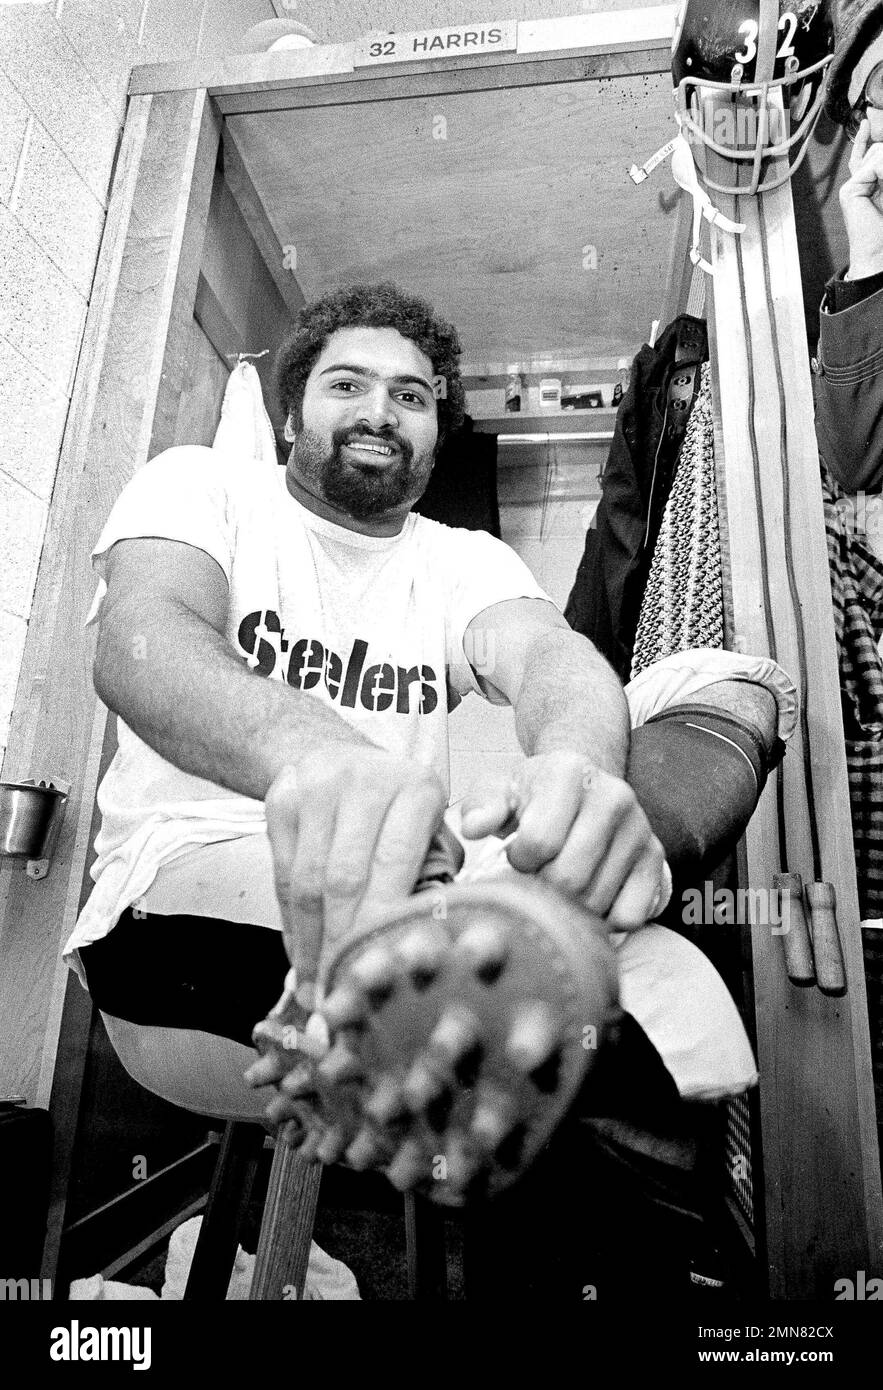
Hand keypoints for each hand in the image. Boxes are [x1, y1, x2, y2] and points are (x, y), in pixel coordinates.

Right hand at [264, 748, 445, 996]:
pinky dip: (289, 921)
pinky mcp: (280, 800)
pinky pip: (282, 873)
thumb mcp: (431, 827)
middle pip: (344, 878)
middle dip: (339, 944)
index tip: (373, 967)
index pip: (392, 865)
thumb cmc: (397, 806)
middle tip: (338, 994)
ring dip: (309, 943)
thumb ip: (435, 875)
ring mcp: (316, 787)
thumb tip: (423, 941)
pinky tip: (298, 953)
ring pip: (307, 882)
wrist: (338, 753)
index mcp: (416, 788)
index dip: (378, 922)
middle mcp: (365, 781)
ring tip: (314, 987)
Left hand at [459, 752, 666, 929]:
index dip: (519, 860)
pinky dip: (605, 919)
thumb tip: (473, 827)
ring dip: (570, 906)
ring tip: (560, 881)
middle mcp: (613, 795)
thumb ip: (482, 806)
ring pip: (596, 900)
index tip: (517, 854)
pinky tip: (589, 895)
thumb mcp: (499, 790)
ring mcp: (639, 827)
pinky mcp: (655, 858)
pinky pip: (630, 914)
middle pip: (569, 877)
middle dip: (543, 887)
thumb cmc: (533, 796)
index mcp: (569, 771)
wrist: (580, 787)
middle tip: (538, 874)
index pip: (539, 841)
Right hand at [841, 118, 882, 280]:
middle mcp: (858, 183)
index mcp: (869, 184)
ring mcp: (852, 186)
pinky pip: (871, 167)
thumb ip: (882, 170)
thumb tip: (880, 151)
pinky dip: (882, 171)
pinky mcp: (850, 190)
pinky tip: (881, 181)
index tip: (868, 122)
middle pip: (879, 150)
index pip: (872, 152)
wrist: (878, 252)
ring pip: (878, 154)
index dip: (867, 137)